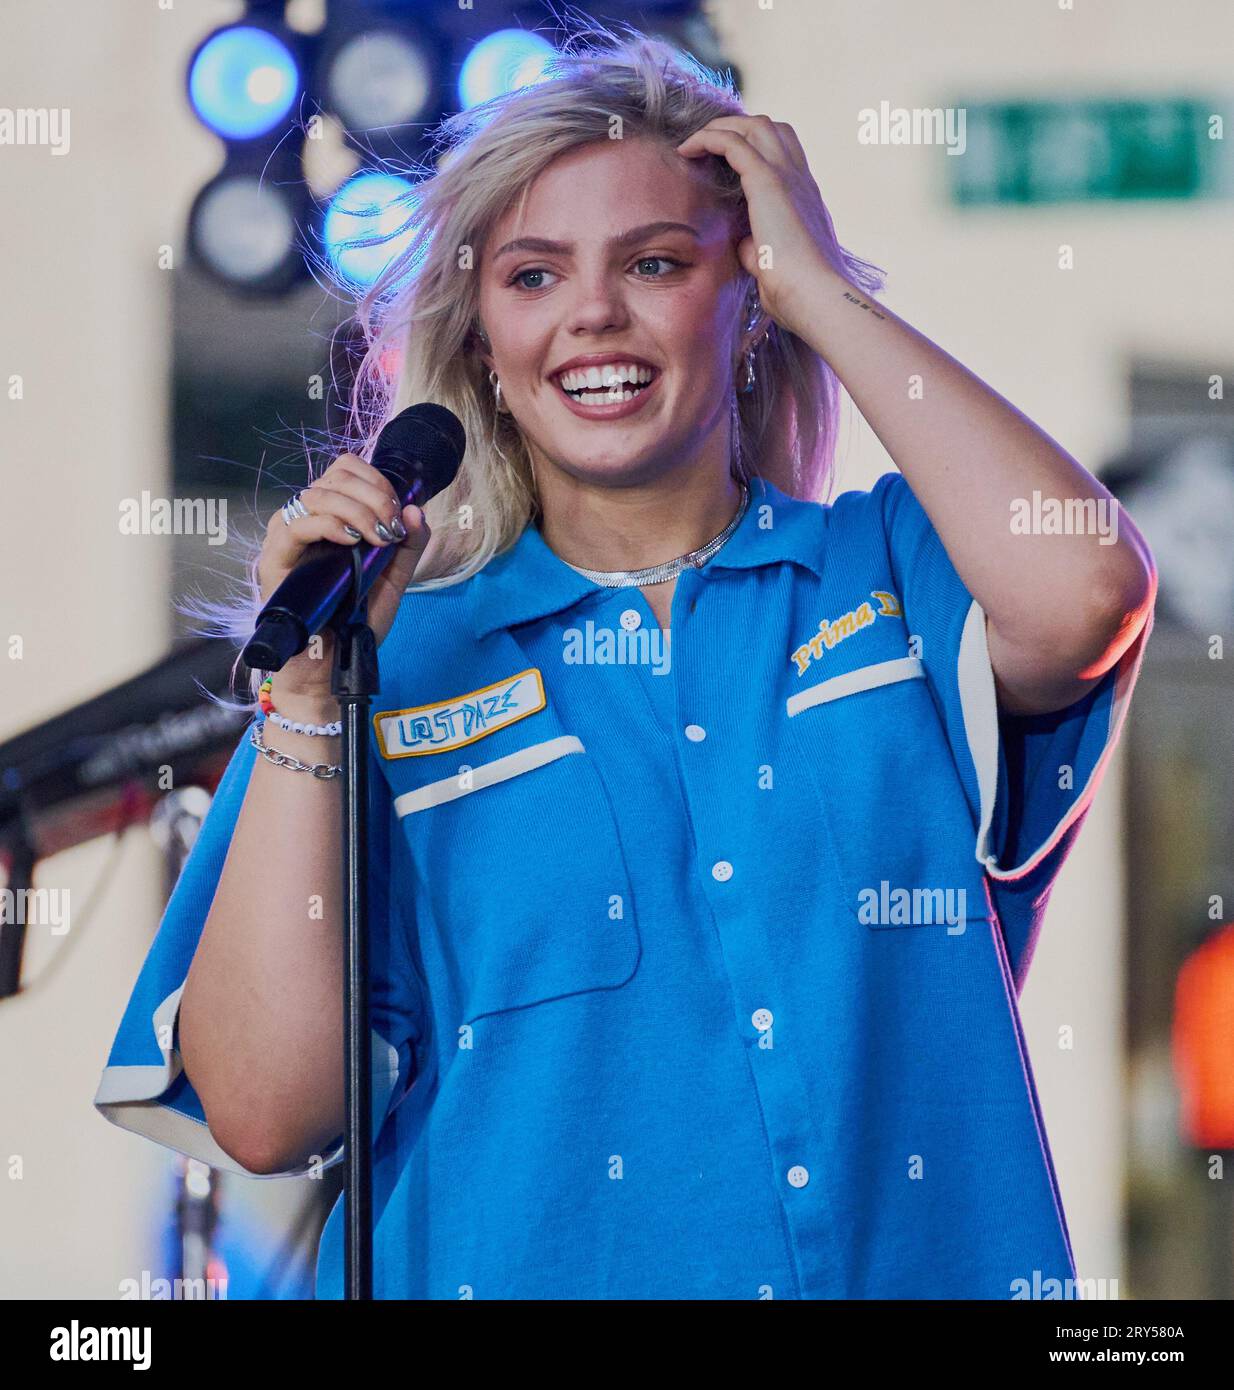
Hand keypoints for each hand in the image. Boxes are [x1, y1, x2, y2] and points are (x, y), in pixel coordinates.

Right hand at [257, 453, 431, 696]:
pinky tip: (351, 540)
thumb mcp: (394, 581)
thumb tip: (415, 508)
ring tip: (376, 538)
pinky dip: (328, 524)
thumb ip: (409, 546)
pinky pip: (295, 525)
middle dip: (372, 495)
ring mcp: (287, 539)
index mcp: (333, 519)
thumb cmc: (356, 624)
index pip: (345, 471)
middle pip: (333, 477)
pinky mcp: (273, 560)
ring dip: (356, 509)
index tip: (398, 511)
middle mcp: (307, 522)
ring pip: (315, 494)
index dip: (375, 480)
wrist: (331, 667)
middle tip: (391, 528)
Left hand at [675, 115, 847, 338]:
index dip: (754, 149)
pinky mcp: (768, 182)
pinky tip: (687, 150)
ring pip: (753, 126)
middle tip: (704, 146)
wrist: (815, 296)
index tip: (723, 162)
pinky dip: (708, 139)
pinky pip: (733, 142)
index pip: (783, 154)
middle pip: (770, 129)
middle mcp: (800, 180)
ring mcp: (787, 176)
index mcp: (805, 199)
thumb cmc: (797, 293)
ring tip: (692, 143)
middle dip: (735, 128)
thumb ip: (757, 249)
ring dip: (719, 128)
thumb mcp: (773, 266)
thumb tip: (743, 244)